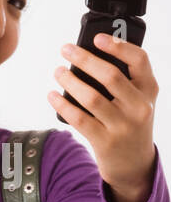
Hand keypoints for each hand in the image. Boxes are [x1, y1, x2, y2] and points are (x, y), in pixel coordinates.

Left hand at [50, 34, 158, 196]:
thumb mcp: (137, 100)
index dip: (118, 46)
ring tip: (57, 71)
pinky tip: (52, 95)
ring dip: (70, 81)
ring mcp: (122, 125)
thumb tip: (89, 56)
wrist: (134, 162)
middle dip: (84, 60)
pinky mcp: (104, 141)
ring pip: (92, 97)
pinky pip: (79, 119)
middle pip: (110, 76)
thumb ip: (124, 80)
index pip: (139, 60)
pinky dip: (62, 105)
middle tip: (65, 49)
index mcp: (149, 89)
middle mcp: (139, 106)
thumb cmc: (130, 122)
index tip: (96, 38)